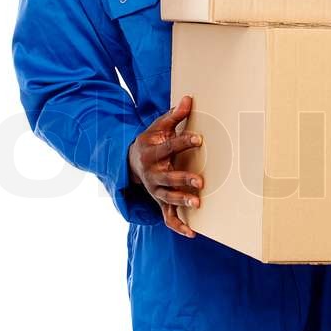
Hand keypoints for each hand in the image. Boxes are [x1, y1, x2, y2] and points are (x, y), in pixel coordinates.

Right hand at [127, 96, 203, 237]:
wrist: (130, 161)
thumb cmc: (150, 141)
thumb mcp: (158, 127)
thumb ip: (174, 116)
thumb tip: (189, 98)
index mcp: (152, 152)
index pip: (169, 147)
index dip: (183, 142)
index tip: (199, 139)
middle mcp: (152, 173)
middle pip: (168, 177)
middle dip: (183, 179)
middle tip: (200, 182)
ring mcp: (155, 189)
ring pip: (167, 198)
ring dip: (181, 201)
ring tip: (197, 203)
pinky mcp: (159, 201)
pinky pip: (168, 217)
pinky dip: (178, 226)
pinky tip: (192, 233)